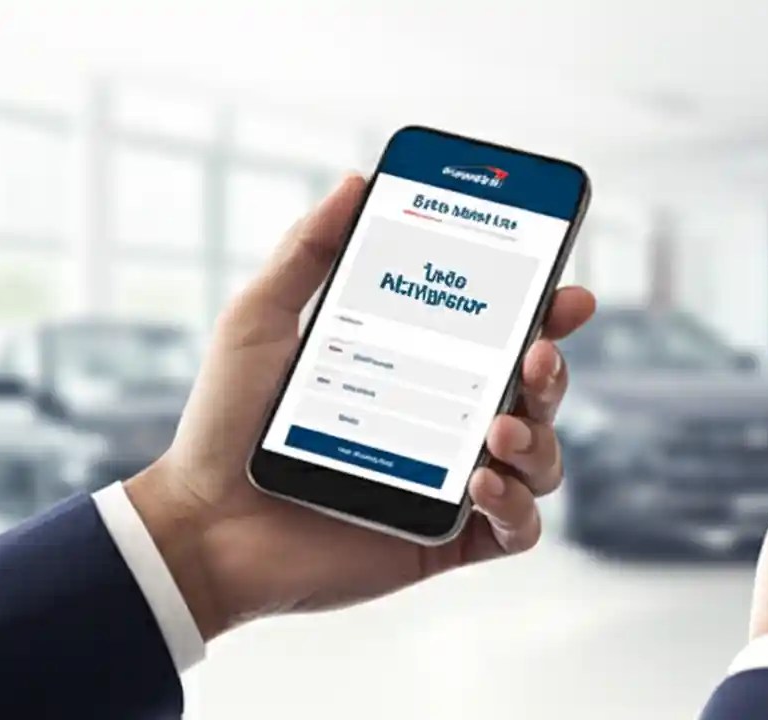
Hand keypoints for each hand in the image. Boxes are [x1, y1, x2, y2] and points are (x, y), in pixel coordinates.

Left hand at [123, 175, 595, 639]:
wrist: (203, 521)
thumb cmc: (227, 422)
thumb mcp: (262, 318)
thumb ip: (307, 249)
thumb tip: (355, 180)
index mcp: (418, 366)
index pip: (499, 333)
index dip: (544, 311)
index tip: (563, 292)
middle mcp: (445, 421)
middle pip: (535, 391)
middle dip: (553, 369)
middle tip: (538, 353)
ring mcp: (450, 482)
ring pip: (540, 457)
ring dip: (540, 436)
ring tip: (498, 428)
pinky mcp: (446, 538)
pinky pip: (518, 527)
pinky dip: (517, 505)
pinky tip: (481, 483)